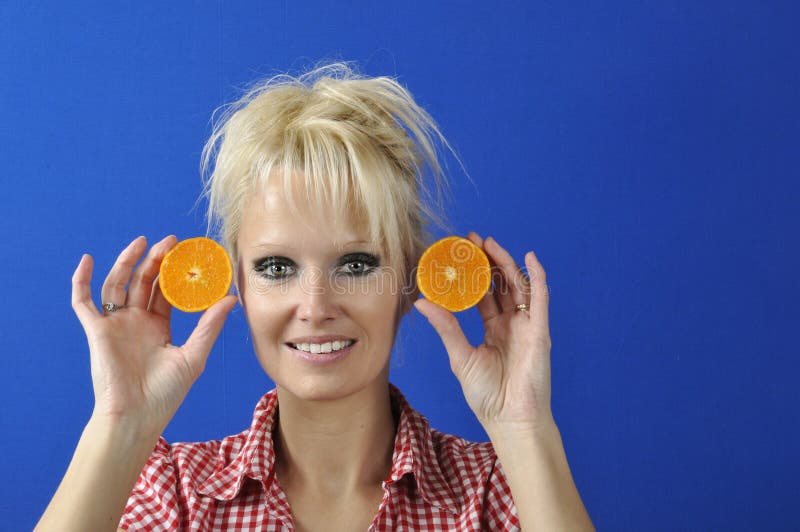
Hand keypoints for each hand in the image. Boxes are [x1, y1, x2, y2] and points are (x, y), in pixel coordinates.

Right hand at [71, 235, 236, 432]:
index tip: (188, 252)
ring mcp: (115, 324)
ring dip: (126, 262)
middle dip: (155, 260)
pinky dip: (82, 280)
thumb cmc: (166, 393)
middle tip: (170, 240)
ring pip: (117, 284)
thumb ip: (210, 325)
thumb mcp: (194, 354)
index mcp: (158, 326)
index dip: (175, 272)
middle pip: (143, 282)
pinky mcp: (96, 331)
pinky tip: (89, 260)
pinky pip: (83, 302)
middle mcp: (135, 322)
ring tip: (141, 242)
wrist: (137, 416)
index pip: (165, 291)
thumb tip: (232, 297)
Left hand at [414, 232, 552, 433]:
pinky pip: (540, 298)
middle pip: (500, 285)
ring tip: (488, 243)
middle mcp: (511, 324)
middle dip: (487, 261)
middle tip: (470, 240)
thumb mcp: (460, 356)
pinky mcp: (539, 330)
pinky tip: (528, 258)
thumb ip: (446, 327)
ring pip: (517, 285)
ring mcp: (527, 326)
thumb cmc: (487, 395)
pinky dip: (537, 276)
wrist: (509, 419)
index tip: (457, 256)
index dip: (472, 275)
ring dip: (504, 262)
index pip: (483, 295)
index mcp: (494, 331)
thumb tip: (422, 302)